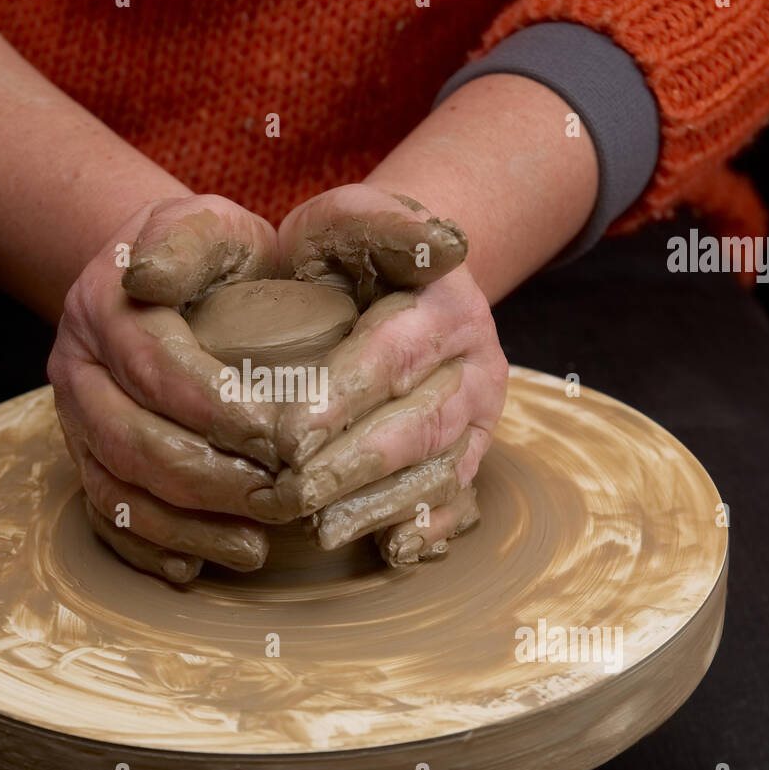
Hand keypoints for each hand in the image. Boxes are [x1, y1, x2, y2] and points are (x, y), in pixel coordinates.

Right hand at [48, 195, 292, 582]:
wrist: (159, 276)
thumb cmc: (209, 257)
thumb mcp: (209, 224)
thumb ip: (192, 239)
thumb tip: (150, 279)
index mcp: (105, 306)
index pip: (158, 368)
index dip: (220, 409)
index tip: (284, 438)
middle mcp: (76, 366)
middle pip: (133, 440)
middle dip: (212, 479)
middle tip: (281, 501)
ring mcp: (73, 418)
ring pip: (116, 487)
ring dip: (186, 527)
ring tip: (255, 547)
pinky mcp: (84, 455)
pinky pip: (104, 514)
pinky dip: (147, 546)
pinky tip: (195, 567)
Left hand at [273, 184, 508, 563]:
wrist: (406, 281)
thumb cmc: (352, 255)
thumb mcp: (346, 219)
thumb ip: (368, 219)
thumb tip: (435, 243)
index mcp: (445, 302)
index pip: (392, 356)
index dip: (342, 398)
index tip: (286, 436)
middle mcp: (476, 360)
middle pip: (418, 423)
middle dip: (354, 466)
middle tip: (291, 496)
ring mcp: (482, 410)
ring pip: (439, 466)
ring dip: (383, 504)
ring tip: (325, 530)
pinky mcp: (477, 446)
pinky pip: (460, 492)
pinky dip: (429, 525)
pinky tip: (393, 551)